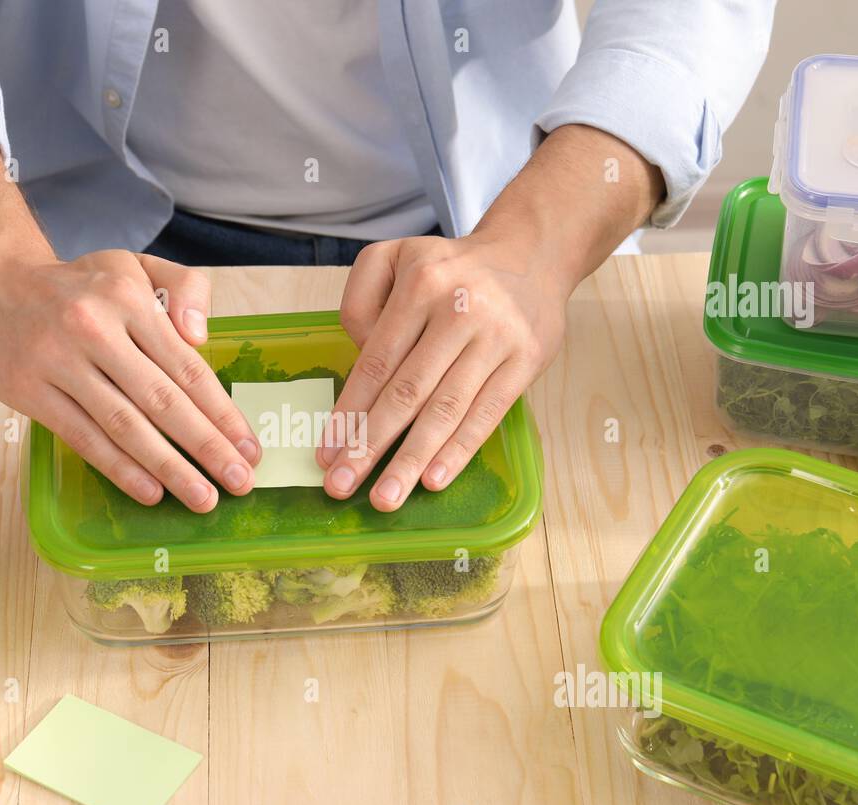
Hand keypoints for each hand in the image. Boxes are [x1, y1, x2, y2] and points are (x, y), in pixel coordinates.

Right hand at [0, 249, 259, 511]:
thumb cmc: (78, 284)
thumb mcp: (135, 265)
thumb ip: (184, 287)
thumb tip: (201, 338)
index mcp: (128, 299)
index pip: (186, 366)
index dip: (222, 412)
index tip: (251, 447)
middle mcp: (95, 329)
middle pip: (162, 400)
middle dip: (207, 447)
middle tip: (240, 481)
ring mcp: (58, 361)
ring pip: (124, 425)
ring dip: (169, 467)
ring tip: (203, 497)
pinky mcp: (29, 390)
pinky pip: (83, 437)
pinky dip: (119, 468)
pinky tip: (151, 492)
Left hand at [317, 234, 566, 510]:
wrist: (531, 253)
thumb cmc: (449, 268)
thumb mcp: (393, 257)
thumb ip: (360, 303)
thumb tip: (360, 369)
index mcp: (420, 284)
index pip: (376, 362)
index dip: (349, 412)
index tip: (326, 454)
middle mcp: (458, 310)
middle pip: (406, 392)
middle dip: (369, 445)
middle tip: (341, 486)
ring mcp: (496, 338)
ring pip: (445, 409)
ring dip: (411, 460)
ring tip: (384, 498)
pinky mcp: (525, 360)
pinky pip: (487, 413)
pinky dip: (459, 450)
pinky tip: (433, 480)